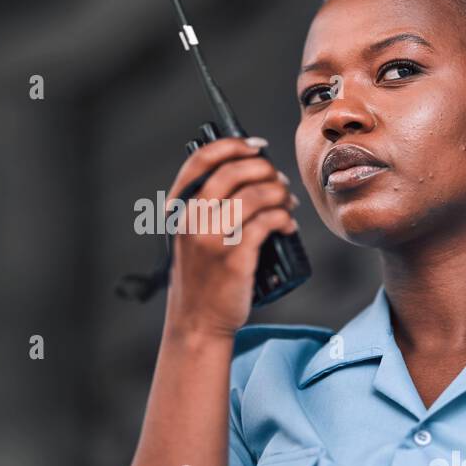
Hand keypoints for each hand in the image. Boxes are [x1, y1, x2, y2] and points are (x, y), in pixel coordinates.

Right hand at [162, 136, 298, 338]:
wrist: (197, 321)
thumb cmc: (201, 274)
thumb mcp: (192, 234)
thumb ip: (209, 204)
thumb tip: (255, 169)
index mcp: (179, 208)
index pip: (200, 160)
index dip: (232, 145)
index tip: (257, 147)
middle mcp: (191, 220)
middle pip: (234, 172)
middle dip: (265, 170)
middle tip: (280, 182)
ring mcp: (211, 239)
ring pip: (256, 195)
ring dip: (280, 194)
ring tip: (287, 204)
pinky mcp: (234, 259)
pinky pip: (267, 222)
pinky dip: (283, 219)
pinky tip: (287, 225)